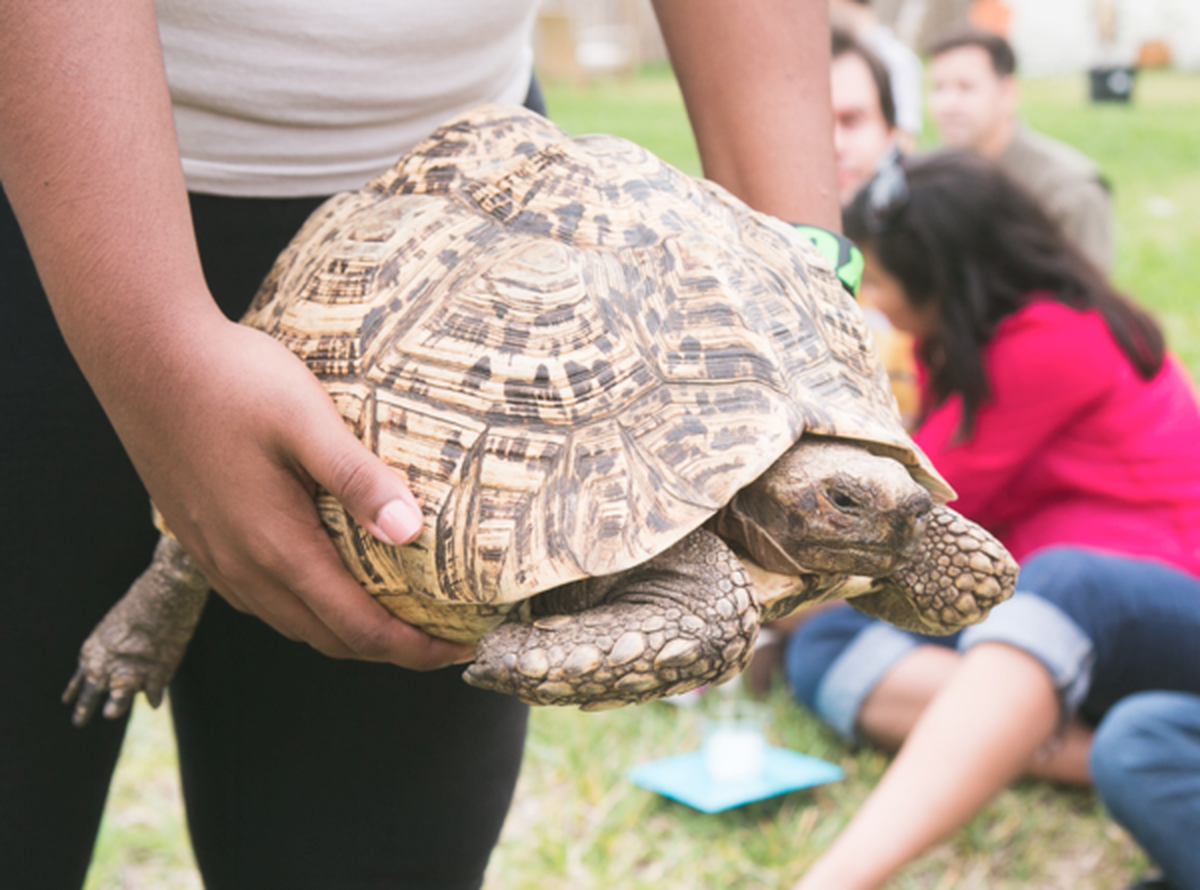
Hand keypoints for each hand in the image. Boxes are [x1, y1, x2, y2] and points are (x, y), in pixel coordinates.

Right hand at [120, 314, 474, 667]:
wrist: (144, 357)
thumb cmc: (231, 381)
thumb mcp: (307, 420)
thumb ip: (359, 479)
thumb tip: (411, 533)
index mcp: (278, 547)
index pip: (359, 629)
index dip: (414, 649)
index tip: (461, 649)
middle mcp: (245, 568)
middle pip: (331, 639)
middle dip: (393, 649)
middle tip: (443, 638)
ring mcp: (218, 560)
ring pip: (296, 625)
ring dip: (351, 633)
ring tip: (400, 617)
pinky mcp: (204, 541)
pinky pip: (266, 601)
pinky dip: (312, 611)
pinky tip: (334, 584)